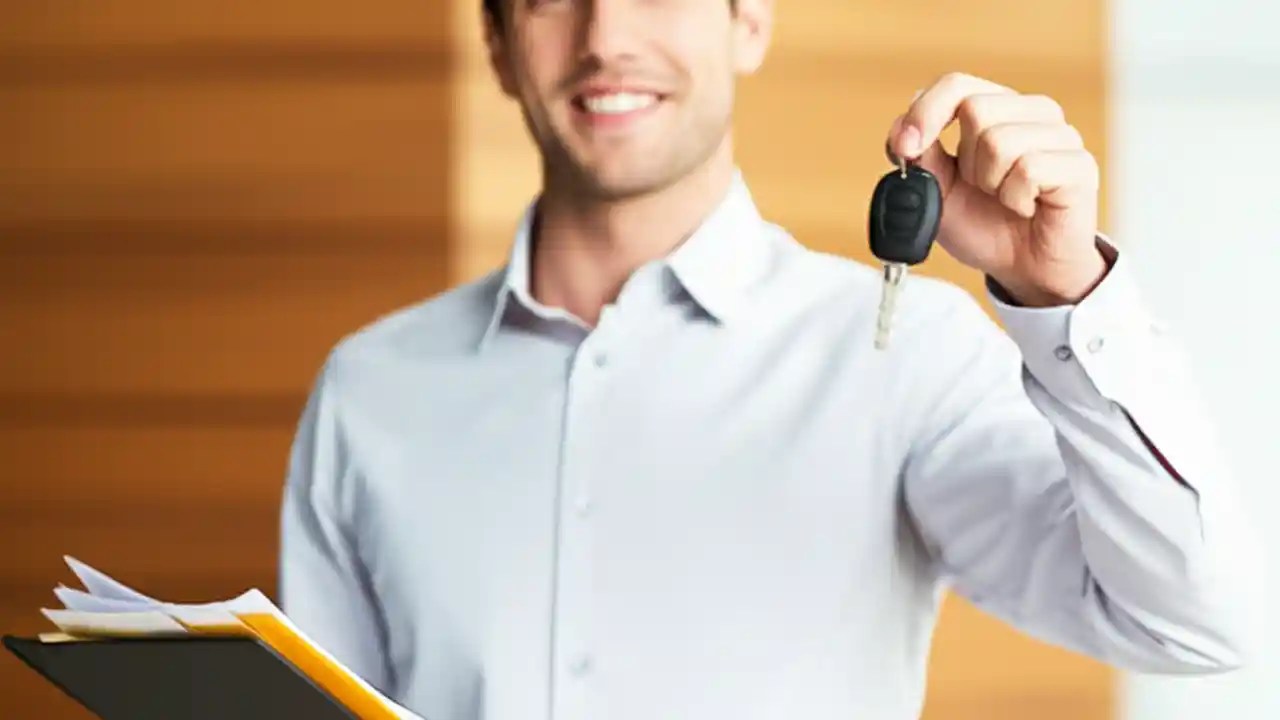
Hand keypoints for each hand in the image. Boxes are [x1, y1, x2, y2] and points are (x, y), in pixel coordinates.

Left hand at [886, 72, 1108, 306]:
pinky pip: (1029, 169)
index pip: (956, 84)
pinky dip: (1016, 199)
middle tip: (983, 188)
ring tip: (1006, 198)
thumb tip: (901, 131)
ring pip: (1001, 141)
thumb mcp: (936, 190)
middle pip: (976, 109)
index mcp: (996, 109)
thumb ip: (917, 156)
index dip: (924, 112)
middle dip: (966, 162)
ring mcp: (1060, 134)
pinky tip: (1027, 207)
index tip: (905, 148)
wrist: (1024, 269)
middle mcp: (1031, 112)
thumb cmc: (985, 224)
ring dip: (992, 184)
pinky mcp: (1079, 164)